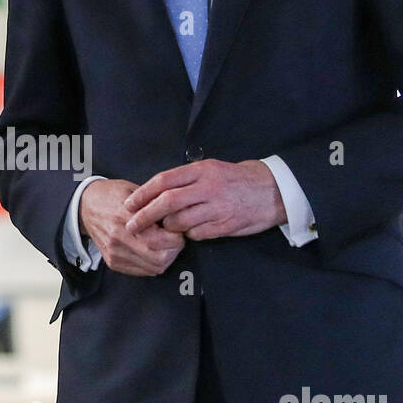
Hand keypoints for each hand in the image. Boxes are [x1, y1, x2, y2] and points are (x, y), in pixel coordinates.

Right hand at [78, 178, 184, 275]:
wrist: (85, 207)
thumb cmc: (111, 195)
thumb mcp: (134, 190)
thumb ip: (155, 203)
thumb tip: (178, 216)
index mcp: (124, 218)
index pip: (161, 240)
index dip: (176, 237)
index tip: (178, 229)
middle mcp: (118, 239)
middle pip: (160, 259)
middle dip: (174, 250)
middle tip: (175, 238)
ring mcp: (115, 254)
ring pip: (154, 268)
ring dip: (166, 258)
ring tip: (165, 244)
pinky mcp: (113, 263)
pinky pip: (143, 271)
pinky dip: (153, 263)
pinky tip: (153, 250)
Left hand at [123, 159, 285, 240]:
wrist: (273, 190)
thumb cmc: (236, 179)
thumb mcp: (212, 169)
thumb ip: (187, 178)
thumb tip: (156, 190)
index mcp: (202, 170)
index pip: (164, 181)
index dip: (143, 193)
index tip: (129, 204)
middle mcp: (209, 187)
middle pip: (167, 202)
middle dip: (145, 215)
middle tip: (132, 225)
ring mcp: (218, 207)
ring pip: (180, 221)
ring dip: (168, 227)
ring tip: (166, 227)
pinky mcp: (226, 225)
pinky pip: (197, 234)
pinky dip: (188, 234)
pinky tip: (189, 231)